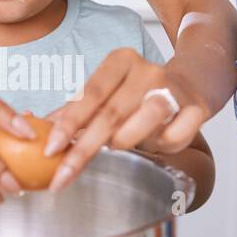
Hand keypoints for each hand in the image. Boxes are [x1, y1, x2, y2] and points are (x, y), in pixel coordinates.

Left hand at [41, 49, 209, 191]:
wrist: (193, 82)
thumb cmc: (140, 93)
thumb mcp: (109, 92)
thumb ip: (77, 110)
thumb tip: (39, 128)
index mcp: (121, 61)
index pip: (89, 94)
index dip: (68, 123)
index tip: (49, 149)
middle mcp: (147, 70)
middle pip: (111, 115)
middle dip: (83, 149)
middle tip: (62, 175)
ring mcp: (173, 88)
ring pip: (143, 124)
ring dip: (125, 142)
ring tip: (119, 145)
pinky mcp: (196, 108)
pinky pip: (173, 138)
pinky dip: (160, 147)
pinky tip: (156, 141)